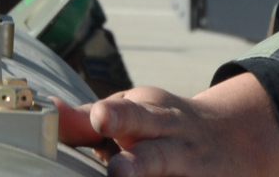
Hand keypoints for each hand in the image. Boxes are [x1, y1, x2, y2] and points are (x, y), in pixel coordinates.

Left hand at [55, 74, 278, 176]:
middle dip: (139, 163)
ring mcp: (192, 172)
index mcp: (153, 115)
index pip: (131, 113)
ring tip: (125, 176)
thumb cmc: (162, 125)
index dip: (116, 116)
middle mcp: (175, 144)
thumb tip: (47, 109)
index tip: (100, 117)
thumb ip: (87, 118)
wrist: (230, 139)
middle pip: (157, 154)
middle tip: (118, 169)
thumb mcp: (133, 110)